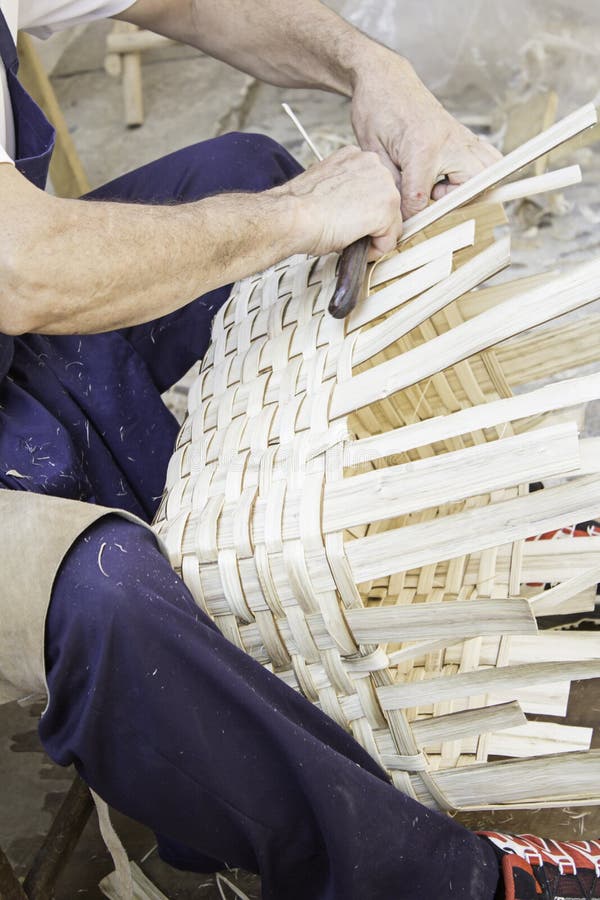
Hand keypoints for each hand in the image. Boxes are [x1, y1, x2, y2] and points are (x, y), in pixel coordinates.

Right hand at [279, 145, 401, 259]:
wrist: (293, 216)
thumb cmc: (300, 207)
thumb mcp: (326, 186)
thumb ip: (345, 190)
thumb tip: (350, 209)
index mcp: (357, 156)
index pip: (374, 188)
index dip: (362, 210)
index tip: (347, 219)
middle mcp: (374, 164)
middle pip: (387, 204)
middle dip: (371, 223)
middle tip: (347, 232)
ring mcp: (384, 185)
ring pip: (391, 223)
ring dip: (372, 236)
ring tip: (347, 237)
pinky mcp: (387, 209)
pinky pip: (389, 240)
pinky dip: (373, 250)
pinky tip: (351, 244)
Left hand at [350, 50, 502, 219]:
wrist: (386, 78)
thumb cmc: (377, 108)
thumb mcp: (375, 152)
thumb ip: (392, 184)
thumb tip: (401, 211)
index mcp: (422, 147)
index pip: (421, 199)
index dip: (411, 215)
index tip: (404, 221)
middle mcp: (449, 141)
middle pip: (473, 186)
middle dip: (454, 202)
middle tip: (432, 199)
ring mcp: (460, 136)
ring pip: (488, 172)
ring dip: (470, 188)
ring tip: (442, 186)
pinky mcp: (464, 135)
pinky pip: (488, 158)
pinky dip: (478, 172)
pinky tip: (454, 174)